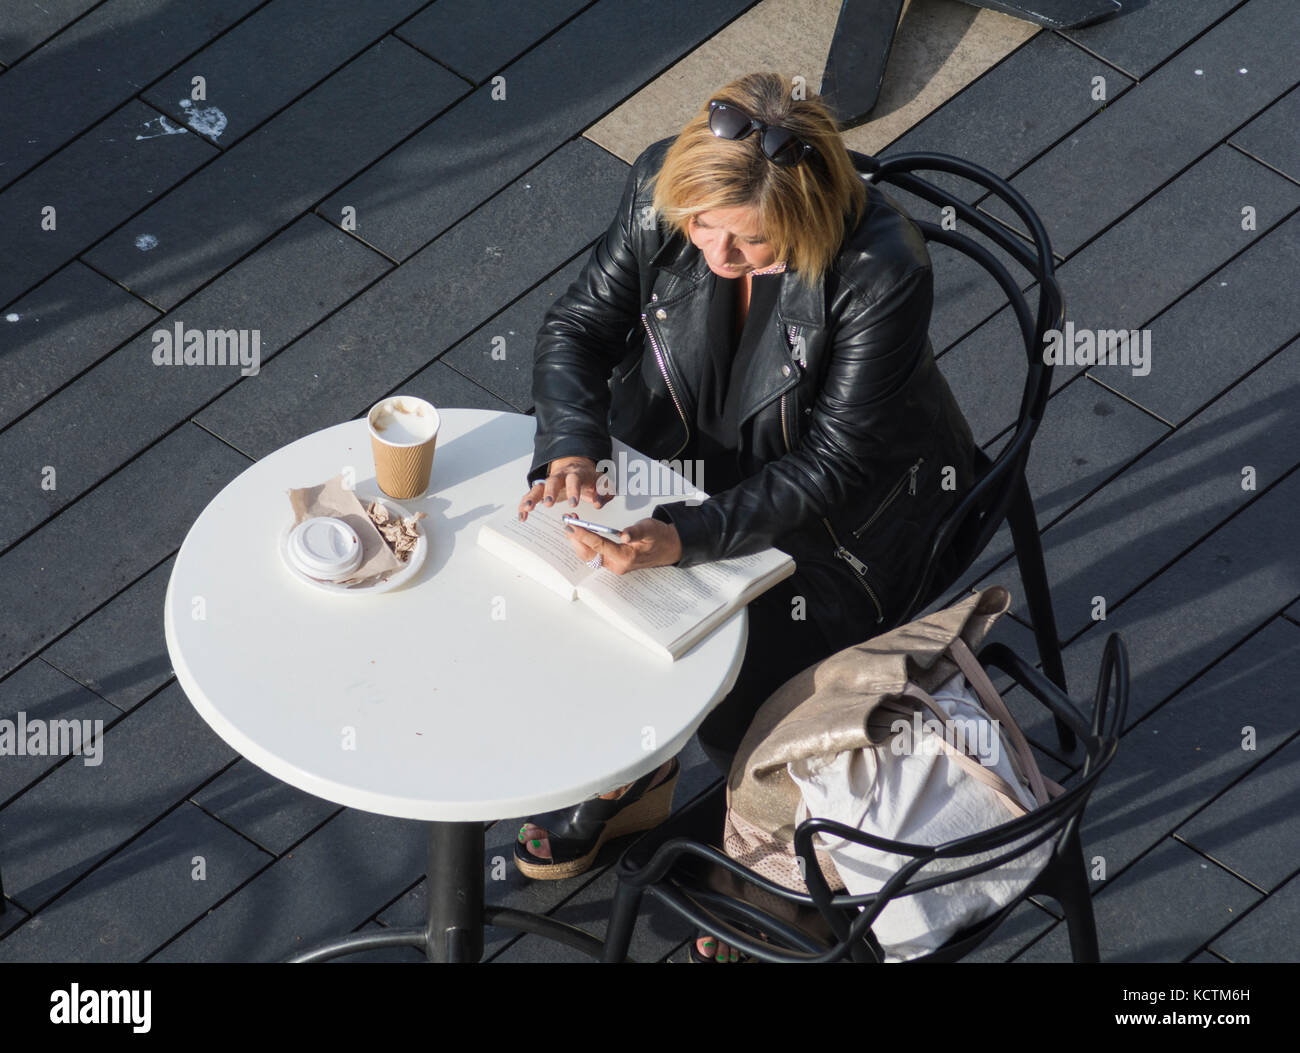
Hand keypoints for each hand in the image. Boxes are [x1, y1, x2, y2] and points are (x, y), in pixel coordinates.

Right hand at [517, 456, 614, 520]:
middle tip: (548, 504)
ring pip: (538, 488)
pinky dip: (524, 504)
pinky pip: (531, 495)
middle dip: (550, 492)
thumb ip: (603, 493)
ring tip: (527, 509)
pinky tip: (522, 516)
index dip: (573, 490)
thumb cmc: (589, 477)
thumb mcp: (602, 483)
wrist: (577, 465)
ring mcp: (549, 482)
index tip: (573, 503)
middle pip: (553, 481)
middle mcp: (560, 476)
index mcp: (576, 474)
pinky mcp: (542, 490)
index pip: (574, 480)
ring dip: (532, 498)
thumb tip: (597, 503)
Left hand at [564, 517, 681, 573]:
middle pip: (588, 554)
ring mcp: (613, 565)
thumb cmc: (659, 537)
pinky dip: (583, 544)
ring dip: (577, 541)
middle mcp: (617, 565)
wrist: (667, 547)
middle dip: (575, 538)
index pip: (599, 546)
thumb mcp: (650, 529)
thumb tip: (625, 535)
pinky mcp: (611, 562)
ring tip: (571, 524)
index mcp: (625, 558)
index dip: (584, 535)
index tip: (572, 525)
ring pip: (588, 556)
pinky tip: (578, 533)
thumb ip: (636, 532)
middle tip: (567, 521)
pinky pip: (592, 555)